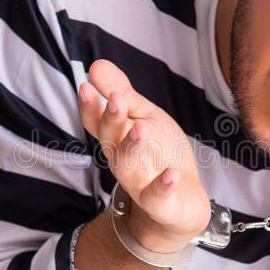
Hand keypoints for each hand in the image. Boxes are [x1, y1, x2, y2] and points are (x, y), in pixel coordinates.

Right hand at [77, 59, 211, 251]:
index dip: (90, 106)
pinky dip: (162, 186)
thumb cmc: (161, 154)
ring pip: (127, 167)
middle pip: (110, 140)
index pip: (97, 122)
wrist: (182, 201)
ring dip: (132, 147)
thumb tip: (96, 65)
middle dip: (112, 120)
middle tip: (117, 99)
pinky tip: (171, 174)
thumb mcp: (145, 117)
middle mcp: (122, 160)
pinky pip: (156, 197)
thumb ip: (123, 94)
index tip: (86, 84)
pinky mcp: (159, 204)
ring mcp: (139, 183)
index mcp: (117, 138)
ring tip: (141, 128)